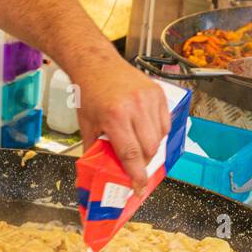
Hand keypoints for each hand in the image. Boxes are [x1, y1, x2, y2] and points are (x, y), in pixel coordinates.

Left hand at [75, 54, 170, 194]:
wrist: (96, 64)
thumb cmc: (90, 93)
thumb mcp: (87, 125)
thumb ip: (95, 150)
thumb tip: (100, 173)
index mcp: (115, 117)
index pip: (132, 155)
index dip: (137, 175)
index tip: (139, 188)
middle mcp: (135, 107)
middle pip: (150, 148)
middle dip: (144, 162)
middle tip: (135, 166)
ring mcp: (149, 99)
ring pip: (160, 137)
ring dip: (151, 147)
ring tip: (138, 145)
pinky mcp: (158, 93)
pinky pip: (165, 122)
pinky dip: (158, 132)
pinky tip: (145, 131)